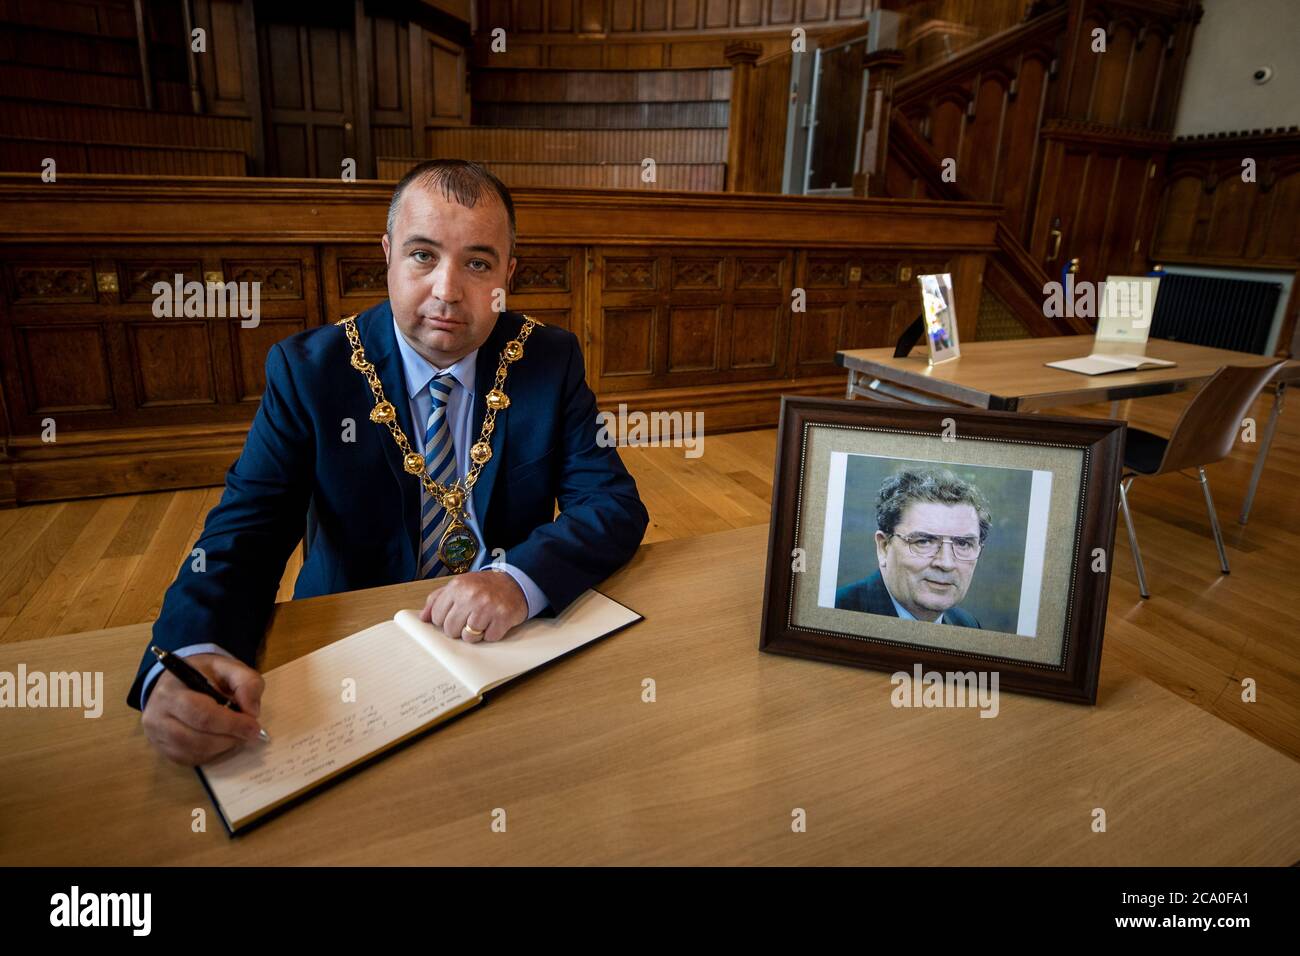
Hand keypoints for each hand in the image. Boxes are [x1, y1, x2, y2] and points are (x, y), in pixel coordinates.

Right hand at [142, 653, 265, 765]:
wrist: (179, 681)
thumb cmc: (205, 674)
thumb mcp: (229, 667)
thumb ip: (247, 682)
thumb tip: (251, 711)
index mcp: (171, 691)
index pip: (200, 713)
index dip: (231, 723)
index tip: (254, 726)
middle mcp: (157, 715)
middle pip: (195, 737)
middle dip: (229, 738)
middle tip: (250, 734)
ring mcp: (157, 735)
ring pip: (194, 752)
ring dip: (222, 747)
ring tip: (237, 735)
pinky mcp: (163, 750)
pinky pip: (190, 759)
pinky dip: (212, 754)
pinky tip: (222, 741)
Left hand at [420, 570, 527, 642]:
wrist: (515, 582)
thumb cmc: (484, 586)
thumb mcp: (459, 585)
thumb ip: (437, 599)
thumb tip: (422, 617)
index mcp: (457, 586)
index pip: (437, 617)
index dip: (444, 621)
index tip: (454, 616)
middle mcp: (471, 595)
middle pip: (451, 630)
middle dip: (458, 629)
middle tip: (468, 620)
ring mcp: (488, 607)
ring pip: (469, 637)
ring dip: (475, 633)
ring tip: (482, 621)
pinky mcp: (503, 617)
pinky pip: (489, 638)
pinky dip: (491, 633)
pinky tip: (494, 622)